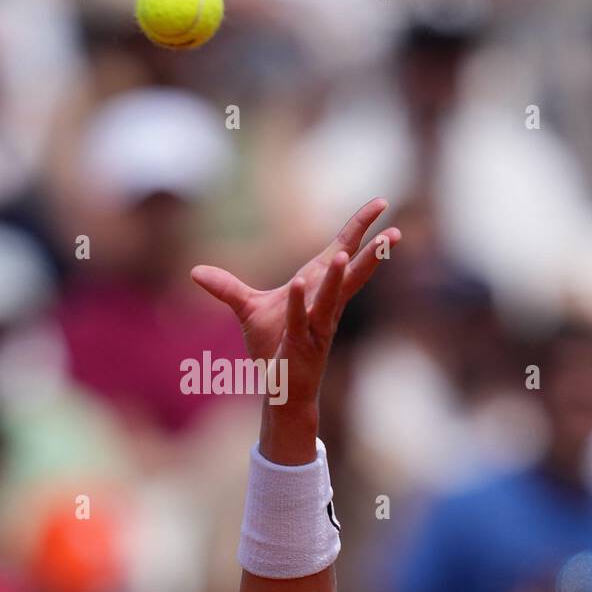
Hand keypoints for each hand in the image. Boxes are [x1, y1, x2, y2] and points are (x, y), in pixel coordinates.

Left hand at [191, 197, 399, 405]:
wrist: (279, 388)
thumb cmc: (274, 347)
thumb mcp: (248, 310)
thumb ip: (226, 287)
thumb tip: (195, 271)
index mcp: (318, 288)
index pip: (343, 251)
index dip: (360, 228)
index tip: (381, 203)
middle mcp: (325, 304)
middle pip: (352, 272)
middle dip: (372, 251)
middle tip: (395, 229)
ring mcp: (317, 325)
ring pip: (332, 297)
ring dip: (338, 277)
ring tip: (345, 255)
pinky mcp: (304, 344)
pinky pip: (301, 319)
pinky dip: (299, 302)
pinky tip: (299, 282)